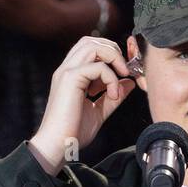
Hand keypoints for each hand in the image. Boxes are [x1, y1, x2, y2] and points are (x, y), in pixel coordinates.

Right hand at [28, 36, 136, 173]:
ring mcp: (67, 72)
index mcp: (71, 74)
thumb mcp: (99, 111)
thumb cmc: (73, 132)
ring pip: (93, 45)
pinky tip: (113, 95)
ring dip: (113, 58)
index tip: (123, 71)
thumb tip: (129, 83)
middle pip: (91, 40)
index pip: (90, 48)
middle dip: (113, 50)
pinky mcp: (70, 79)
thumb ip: (113, 96)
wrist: (58, 146)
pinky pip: (97, 67)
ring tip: (122, 76)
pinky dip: (111, 78)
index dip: (110, 53)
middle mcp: (67, 69)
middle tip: (125, 70)